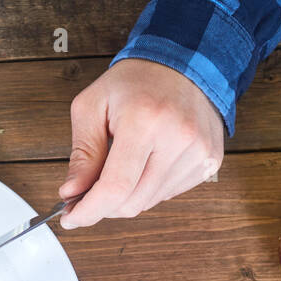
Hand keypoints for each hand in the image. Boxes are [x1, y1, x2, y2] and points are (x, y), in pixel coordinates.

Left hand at [60, 59, 223, 228]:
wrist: (185, 62)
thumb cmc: (135, 82)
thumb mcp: (93, 106)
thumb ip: (82, 153)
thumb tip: (72, 193)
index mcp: (145, 120)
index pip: (115, 187)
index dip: (89, 210)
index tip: (70, 218)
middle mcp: (178, 138)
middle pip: (131, 202)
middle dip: (103, 205)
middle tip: (87, 193)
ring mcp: (199, 151)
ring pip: (148, 202)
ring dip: (126, 196)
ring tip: (120, 167)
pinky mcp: (210, 161)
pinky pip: (167, 194)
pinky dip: (148, 188)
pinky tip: (146, 163)